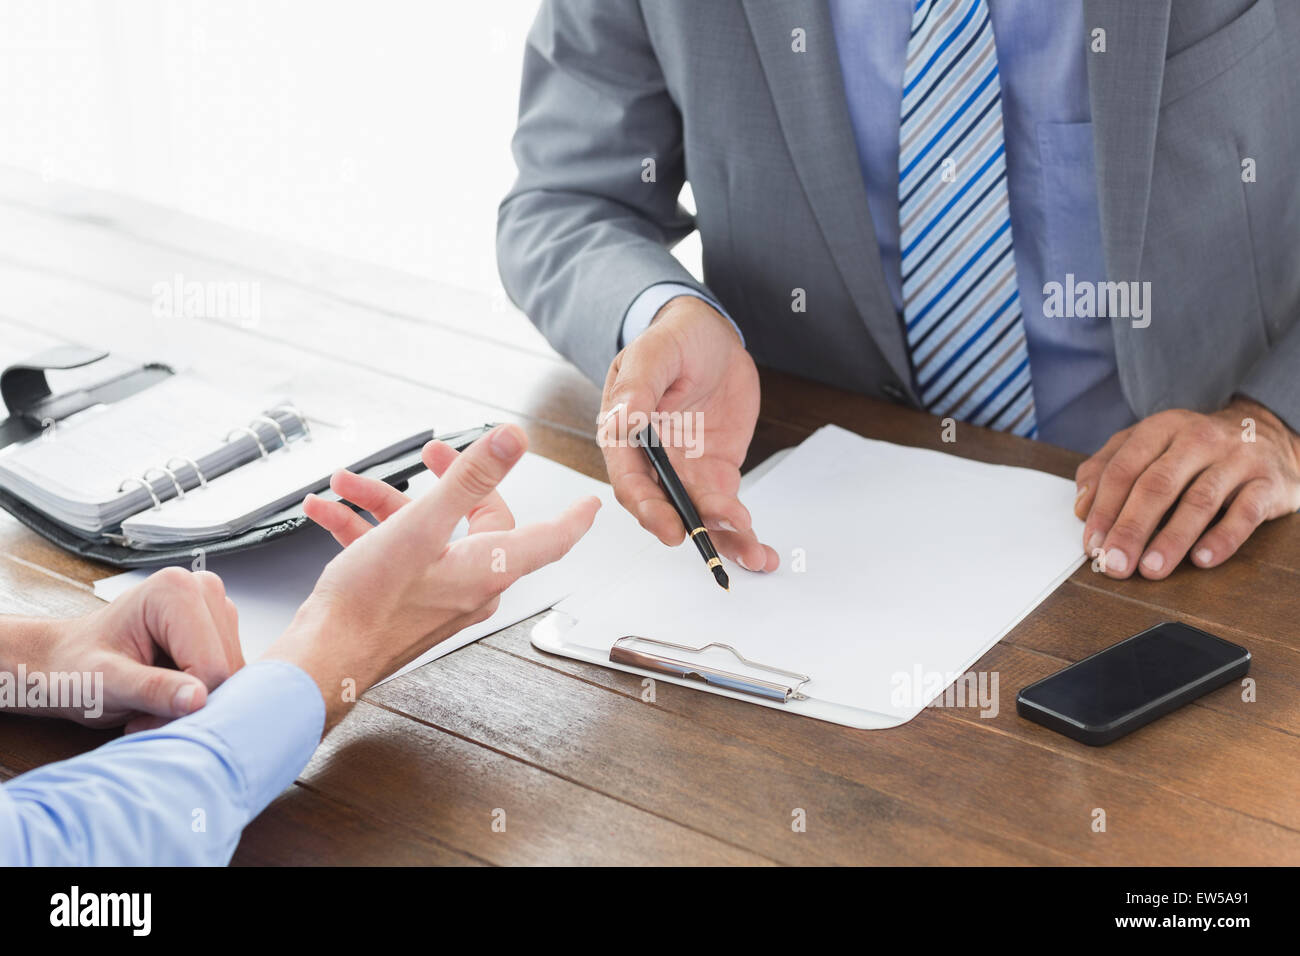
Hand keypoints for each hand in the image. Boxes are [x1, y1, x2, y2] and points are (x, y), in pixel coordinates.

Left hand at [1, 567, 242, 729]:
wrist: (65, 663)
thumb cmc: (74, 667)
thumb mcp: (103, 683)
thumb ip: (150, 689)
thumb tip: (198, 698)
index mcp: (175, 590)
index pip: (212, 665)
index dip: (184, 701)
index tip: (145, 715)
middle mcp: (203, 590)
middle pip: (226, 668)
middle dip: (191, 701)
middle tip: (146, 711)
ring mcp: (215, 608)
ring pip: (231, 673)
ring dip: (196, 699)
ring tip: (153, 701)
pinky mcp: (221, 628)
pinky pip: (229, 673)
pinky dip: (201, 693)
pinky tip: (169, 693)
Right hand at [268, 424, 599, 729]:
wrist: (320, 661)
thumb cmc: (368, 607)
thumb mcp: (421, 527)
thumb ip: (469, 479)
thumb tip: (512, 440)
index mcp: (488, 567)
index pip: (552, 538)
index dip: (573, 516)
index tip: (590, 504)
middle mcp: (471, 584)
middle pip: (478, 519)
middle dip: (448, 479)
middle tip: (429, 454)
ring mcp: (438, 594)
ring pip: (425, 531)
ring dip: (385, 502)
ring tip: (349, 483)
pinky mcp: (405, 602)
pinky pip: (396, 553)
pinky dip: (365, 529)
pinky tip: (328, 512)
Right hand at [598, 296, 777, 571]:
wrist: (710, 334)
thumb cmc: (672, 339)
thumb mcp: (654, 354)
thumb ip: (638, 387)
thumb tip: (621, 420)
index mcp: (626, 437)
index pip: (632, 482)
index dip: (649, 509)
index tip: (671, 528)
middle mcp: (654, 462)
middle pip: (667, 508)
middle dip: (693, 531)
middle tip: (717, 543)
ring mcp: (686, 470)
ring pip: (700, 516)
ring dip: (724, 539)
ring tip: (753, 554)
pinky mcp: (716, 472)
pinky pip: (726, 507)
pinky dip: (741, 531)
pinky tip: (760, 552)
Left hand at [1074, 397, 1299, 578]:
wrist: (1265, 434)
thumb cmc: (1191, 449)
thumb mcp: (1145, 446)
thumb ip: (1105, 469)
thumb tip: (1080, 507)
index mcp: (1161, 428)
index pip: (1124, 469)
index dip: (1104, 509)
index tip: (1092, 544)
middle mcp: (1198, 439)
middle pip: (1157, 485)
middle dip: (1131, 529)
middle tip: (1114, 563)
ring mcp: (1237, 459)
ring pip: (1199, 501)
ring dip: (1172, 539)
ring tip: (1151, 568)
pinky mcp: (1268, 483)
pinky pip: (1245, 513)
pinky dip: (1222, 538)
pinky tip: (1202, 559)